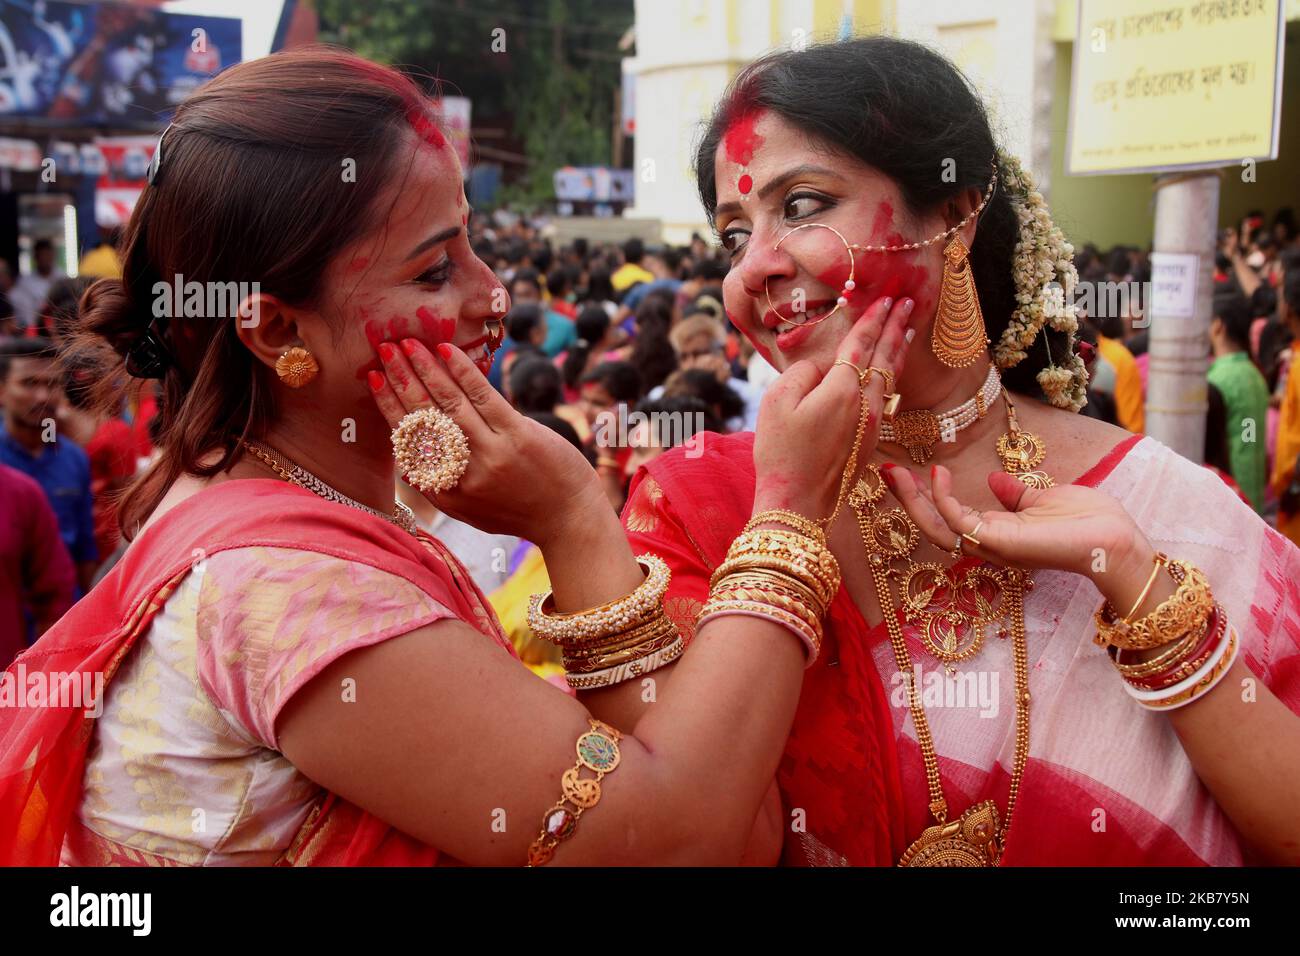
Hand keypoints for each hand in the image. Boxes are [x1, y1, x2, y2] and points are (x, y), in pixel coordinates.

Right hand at [370, 337, 603, 546]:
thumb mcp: (471, 508)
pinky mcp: (519, 436)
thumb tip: (408, 452)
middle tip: (385, 349)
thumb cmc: (519, 511)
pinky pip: (484, 397)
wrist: (569, 520)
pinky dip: (463, 371)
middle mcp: (464, 474)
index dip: (389, 406)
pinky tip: (447, 351)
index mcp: (446, 492)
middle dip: (401, 379)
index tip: (374, 379)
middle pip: (424, 417)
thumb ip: (440, 483)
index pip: (409, 441)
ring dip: (426, 368)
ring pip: (449, 403)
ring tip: (408, 343)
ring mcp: (492, 453)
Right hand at [752, 296, 914, 520]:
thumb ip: (802, 373)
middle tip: (908, 302)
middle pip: (885, 356)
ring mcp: (871, 424)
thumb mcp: (777, 402)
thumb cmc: (781, 452)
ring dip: (898, 349)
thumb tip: (820, 368)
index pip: (861, 344)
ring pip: (891, 377)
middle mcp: (865, 403)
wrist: (797, 501)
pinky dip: (892, 374)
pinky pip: (886, 396)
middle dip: (895, 326)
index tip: (885, 299)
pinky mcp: (869, 441)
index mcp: (842, 389)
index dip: (872, 319)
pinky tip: (891, 370)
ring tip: (907, 329)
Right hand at [882, 463, 1149, 589]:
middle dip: (906, 500)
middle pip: (933, 527)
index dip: (926, 496)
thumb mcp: (1044, 499)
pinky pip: (958, 522)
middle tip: (886, 471)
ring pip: (937, 529)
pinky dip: (943, 499)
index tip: (910, 470)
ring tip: (895, 474)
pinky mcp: (999, 543)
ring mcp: (992, 546)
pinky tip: (937, 475)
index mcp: (998, 534)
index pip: (949, 517)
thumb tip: (994, 480)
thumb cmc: (1089, 522)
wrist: (1115, 540)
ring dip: (912, 501)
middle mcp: (989, 544)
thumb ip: (1016, 494)